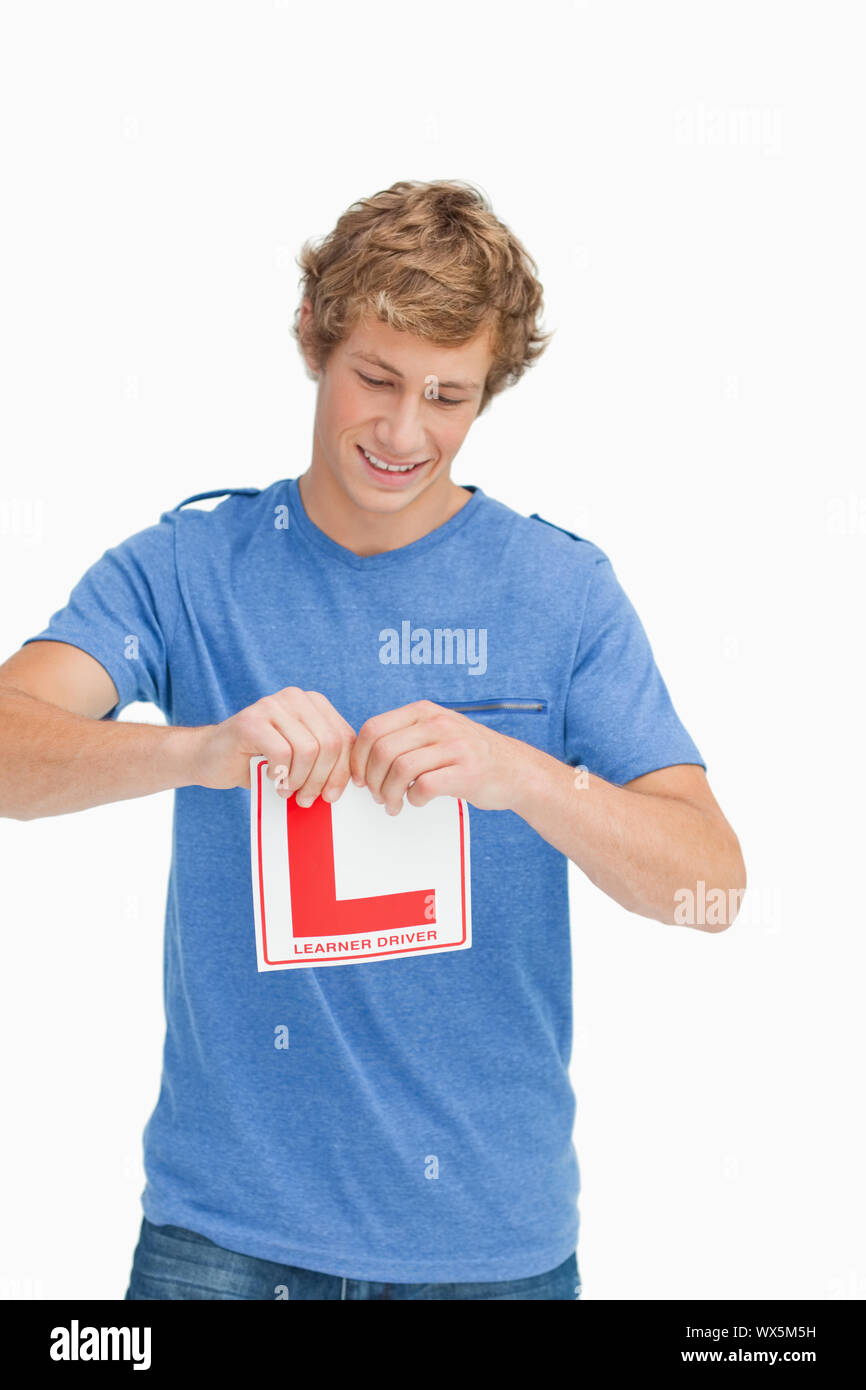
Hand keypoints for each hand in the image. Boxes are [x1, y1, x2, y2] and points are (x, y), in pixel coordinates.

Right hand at [192, 688, 355, 804]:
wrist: (210, 757)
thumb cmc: (259, 761)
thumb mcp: (301, 760)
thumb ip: (325, 761)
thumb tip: (354, 783)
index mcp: (314, 703)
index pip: (345, 738)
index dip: (343, 771)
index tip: (331, 795)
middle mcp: (296, 697)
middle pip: (330, 744)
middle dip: (322, 779)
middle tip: (306, 799)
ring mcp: (272, 704)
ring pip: (309, 750)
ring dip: (300, 780)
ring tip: (288, 791)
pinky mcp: (251, 720)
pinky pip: (283, 753)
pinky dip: (281, 775)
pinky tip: (272, 781)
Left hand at [349, 699, 527, 814]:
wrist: (516, 769)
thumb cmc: (467, 755)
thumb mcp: (436, 731)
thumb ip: (404, 736)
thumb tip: (360, 758)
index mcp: (423, 711)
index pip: (373, 729)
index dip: (358, 758)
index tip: (360, 778)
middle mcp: (437, 723)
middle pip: (383, 751)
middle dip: (372, 780)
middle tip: (378, 796)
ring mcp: (454, 745)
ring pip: (400, 769)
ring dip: (389, 794)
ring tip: (393, 804)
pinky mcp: (467, 771)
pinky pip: (424, 786)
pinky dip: (413, 799)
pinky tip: (418, 802)